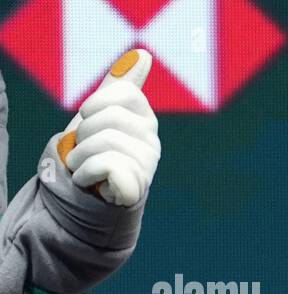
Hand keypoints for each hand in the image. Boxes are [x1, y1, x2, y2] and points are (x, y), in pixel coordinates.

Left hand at [57, 50, 159, 205]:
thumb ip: (118, 84)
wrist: (90, 192)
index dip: (96, 103)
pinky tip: (90, 181)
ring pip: (105, 143)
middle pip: (110, 118)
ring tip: (82, 167)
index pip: (124, 93)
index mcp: (145, 119)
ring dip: (80, 157)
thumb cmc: (96, 150)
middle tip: (83, 149)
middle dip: (83, 133)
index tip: (88, 116)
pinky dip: (87, 173)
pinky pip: (106, 165)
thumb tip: (144, 53)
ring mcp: (147, 166)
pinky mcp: (136, 187)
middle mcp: (152, 141)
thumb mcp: (101, 112)